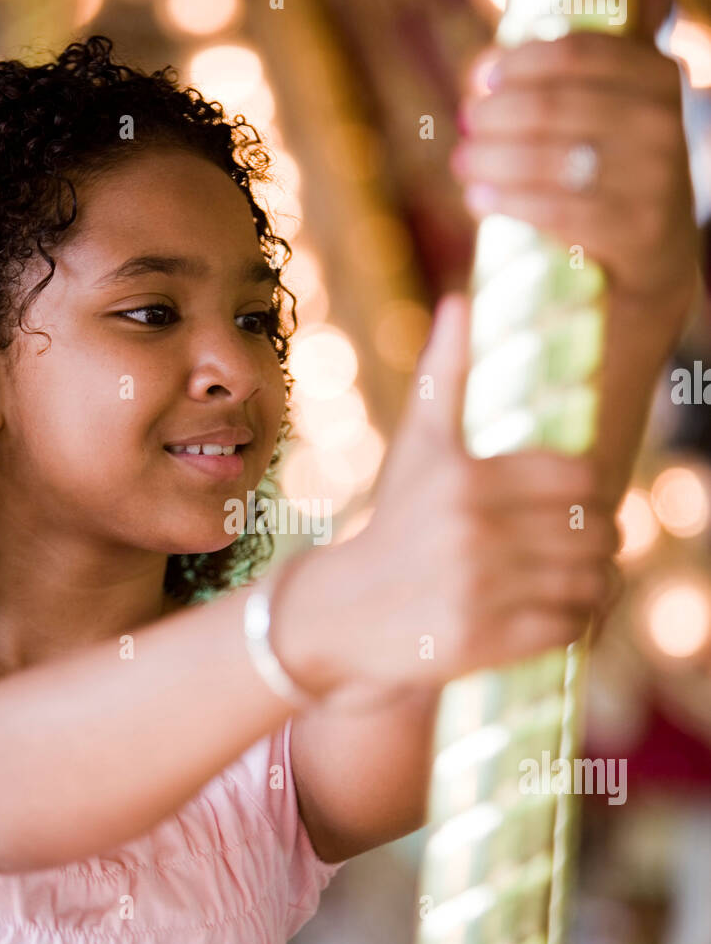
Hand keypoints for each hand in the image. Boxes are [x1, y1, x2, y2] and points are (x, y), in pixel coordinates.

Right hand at [273, 295, 618, 698]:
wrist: (341, 613)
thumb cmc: (394, 521)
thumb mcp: (417, 446)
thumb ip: (444, 374)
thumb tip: (460, 301)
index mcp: (469, 477)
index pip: (582, 477)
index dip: (593, 491)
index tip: (582, 503)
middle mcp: (473, 531)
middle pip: (595, 531)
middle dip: (601, 540)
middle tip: (588, 545)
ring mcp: (477, 589)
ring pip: (589, 582)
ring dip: (596, 584)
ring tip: (580, 580)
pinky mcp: (480, 641)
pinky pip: (568, 628)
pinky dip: (577, 623)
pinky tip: (562, 614)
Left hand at [453, 0, 698, 345]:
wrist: (640, 287)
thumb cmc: (611, 181)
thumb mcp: (619, 101)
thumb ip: (627, 26)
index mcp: (657, 82)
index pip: (582, 52)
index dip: (522, 61)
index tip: (482, 75)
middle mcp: (665, 129)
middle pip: (558, 105)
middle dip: (499, 113)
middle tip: (465, 122)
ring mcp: (658, 186)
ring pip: (554, 156)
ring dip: (494, 158)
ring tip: (464, 163)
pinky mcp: (640, 240)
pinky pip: (562, 208)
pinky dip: (511, 201)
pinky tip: (479, 199)